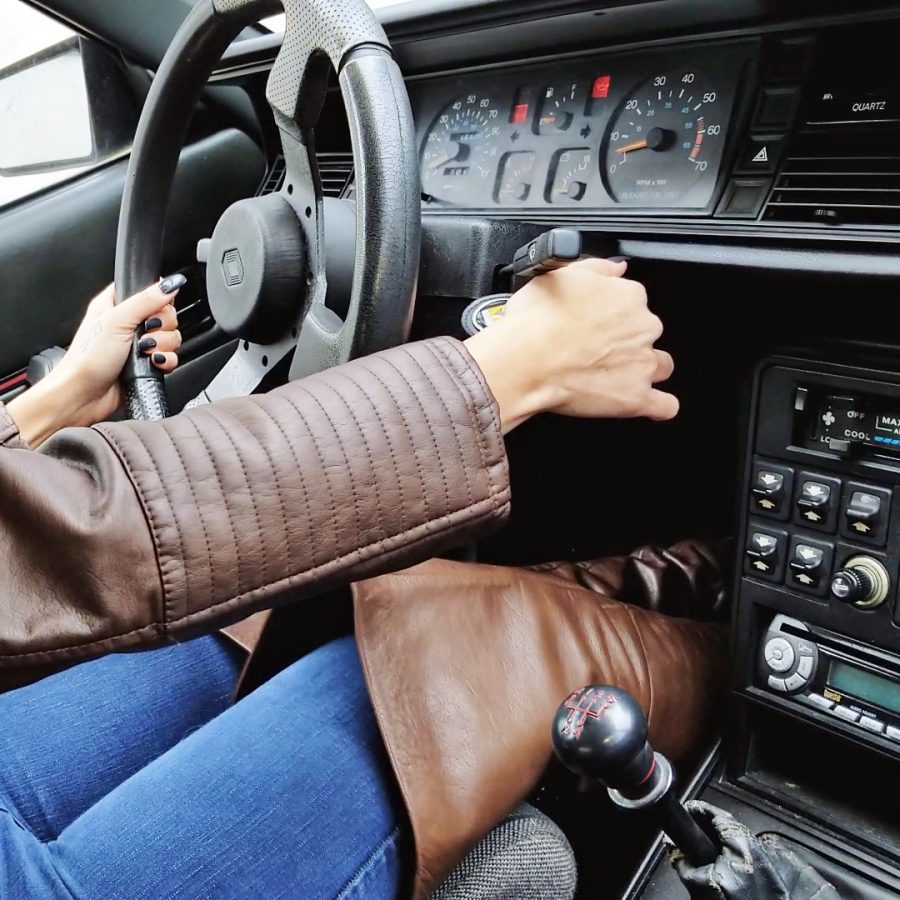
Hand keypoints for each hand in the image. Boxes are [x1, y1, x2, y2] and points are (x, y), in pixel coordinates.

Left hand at [7, 276, 184, 445]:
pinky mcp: (147, 364)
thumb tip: (170, 283)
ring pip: (171, 337)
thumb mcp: (117, 321)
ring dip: (162, 346)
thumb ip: (146, 300)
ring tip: (144, 353)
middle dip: (162, 327)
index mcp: (116, 305)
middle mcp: (128, 324)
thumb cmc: (87, 358)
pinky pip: (170, 357)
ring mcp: (139, 345)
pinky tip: (152, 364)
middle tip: (145, 334)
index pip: (148, 290)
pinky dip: (166, 361)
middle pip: (165, 315)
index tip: (152, 309)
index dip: (157, 297)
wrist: (84, 395)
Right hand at [464, 258, 676, 432]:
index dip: (613, 314)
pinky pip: (664, 406)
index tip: (596, 322)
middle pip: (647, 334)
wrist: (525, 360)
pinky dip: (660, 406)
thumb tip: (617, 268)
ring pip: (660, 366)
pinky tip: (647, 403)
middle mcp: (642, 328)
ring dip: (644, 370)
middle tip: (594, 350)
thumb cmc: (536, 321)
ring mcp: (642, 364)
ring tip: (613, 377)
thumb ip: (596, 268)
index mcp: (627, 297)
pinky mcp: (635, 398)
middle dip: (627, 342)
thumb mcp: (560, 273)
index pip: (633, 302)